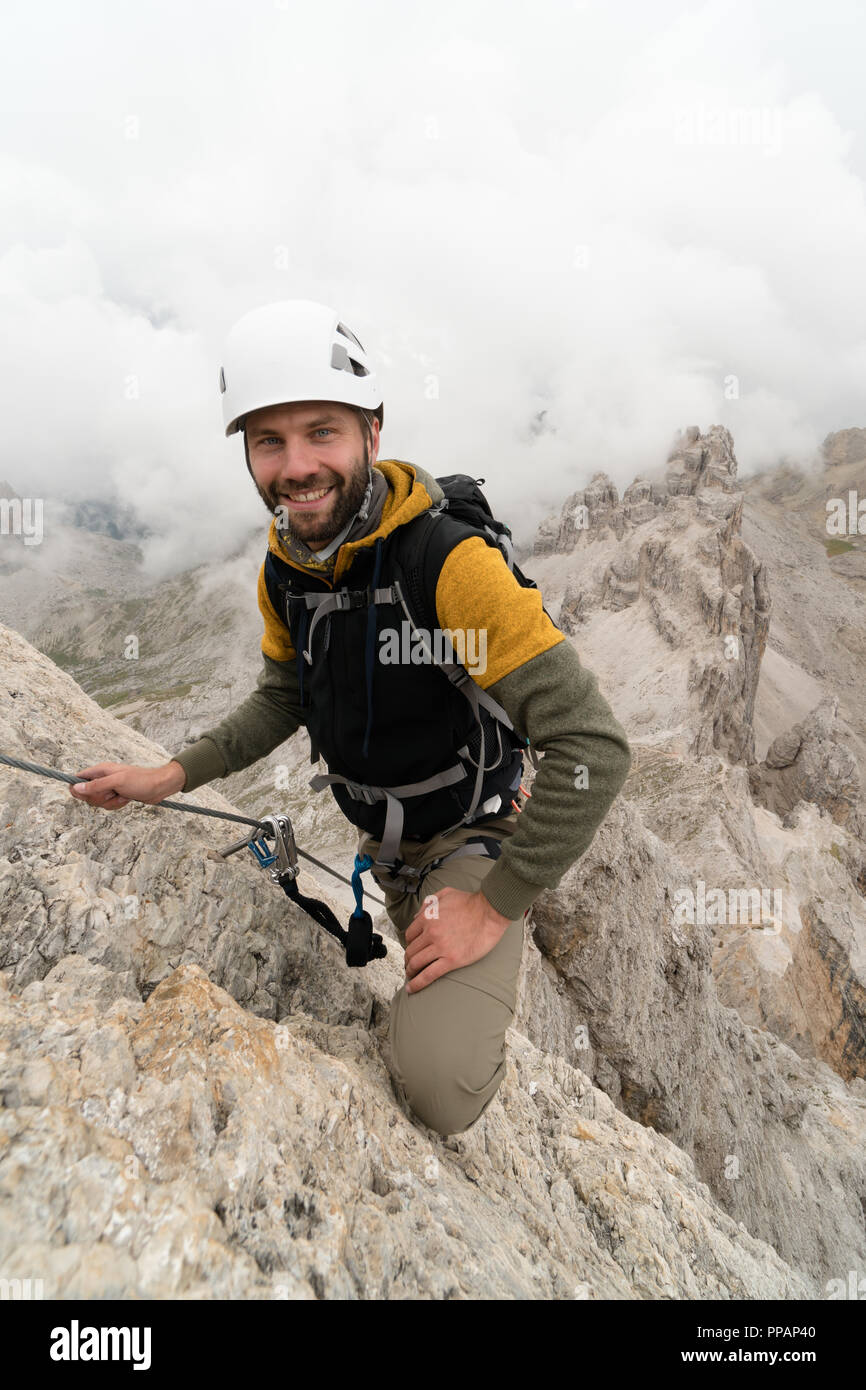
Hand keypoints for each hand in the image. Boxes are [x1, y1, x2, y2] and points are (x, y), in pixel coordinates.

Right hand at [68, 760, 186, 810]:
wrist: (159, 787)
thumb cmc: (141, 780)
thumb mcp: (117, 782)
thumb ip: (96, 785)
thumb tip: (76, 788)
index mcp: (101, 770)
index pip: (78, 779)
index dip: (77, 789)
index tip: (86, 795)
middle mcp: (103, 779)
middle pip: (86, 795)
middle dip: (99, 798)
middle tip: (112, 793)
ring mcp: (109, 788)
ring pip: (98, 802)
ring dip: (111, 802)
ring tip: (123, 795)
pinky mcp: (116, 796)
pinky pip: (108, 806)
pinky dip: (117, 805)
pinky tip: (126, 799)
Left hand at [403, 885, 510, 992]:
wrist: (490, 911)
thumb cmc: (470, 902)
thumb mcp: (445, 894)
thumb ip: (428, 903)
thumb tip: (416, 916)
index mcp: (427, 918)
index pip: (410, 935)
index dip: (409, 944)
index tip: (412, 949)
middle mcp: (430, 933)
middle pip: (411, 950)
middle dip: (408, 959)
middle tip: (410, 965)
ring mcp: (440, 947)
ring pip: (416, 963)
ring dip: (410, 971)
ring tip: (410, 976)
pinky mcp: (452, 960)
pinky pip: (429, 974)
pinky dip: (417, 983)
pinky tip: (412, 988)